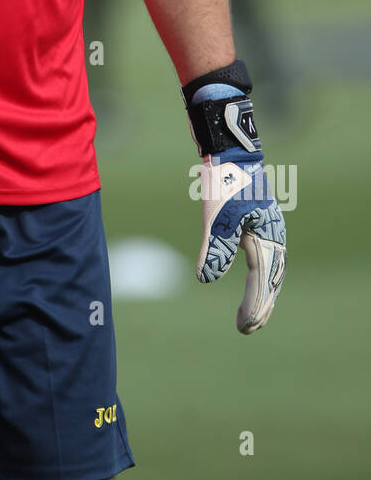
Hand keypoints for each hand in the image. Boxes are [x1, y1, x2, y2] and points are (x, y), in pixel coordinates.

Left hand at [196, 152, 285, 333]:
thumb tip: (206, 279)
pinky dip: (261, 275)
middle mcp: (273, 236)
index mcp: (268, 238)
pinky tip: (254, 279)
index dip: (254, 306)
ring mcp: (268, 229)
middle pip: (272, 280)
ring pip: (271, 270)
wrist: (230, 150)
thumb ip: (215, 248)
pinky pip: (265, 257)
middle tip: (248, 329)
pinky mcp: (259, 222)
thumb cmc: (225, 182)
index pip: (263, 282)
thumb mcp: (218, 217)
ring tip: (254, 313)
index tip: (245, 327)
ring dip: (263, 293)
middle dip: (261, 306)